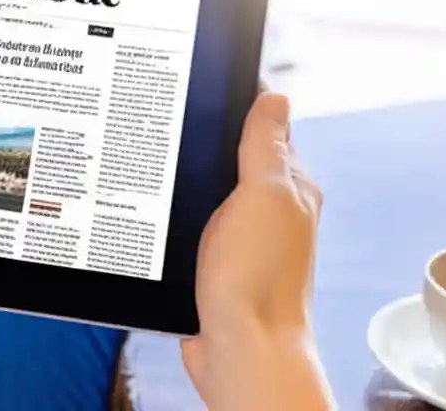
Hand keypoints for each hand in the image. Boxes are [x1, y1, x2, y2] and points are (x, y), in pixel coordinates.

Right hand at [180, 93, 332, 409]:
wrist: (239, 349)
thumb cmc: (258, 277)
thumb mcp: (264, 194)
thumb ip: (267, 146)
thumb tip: (275, 96)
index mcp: (290, 187)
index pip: (264, 131)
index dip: (234, 110)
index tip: (198, 95)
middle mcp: (269, 211)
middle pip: (232, 161)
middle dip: (203, 148)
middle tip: (166, 134)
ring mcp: (242, 239)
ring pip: (209, 195)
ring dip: (187, 187)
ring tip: (155, 172)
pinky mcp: (215, 264)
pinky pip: (193, 227)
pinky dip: (177, 219)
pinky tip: (155, 216)